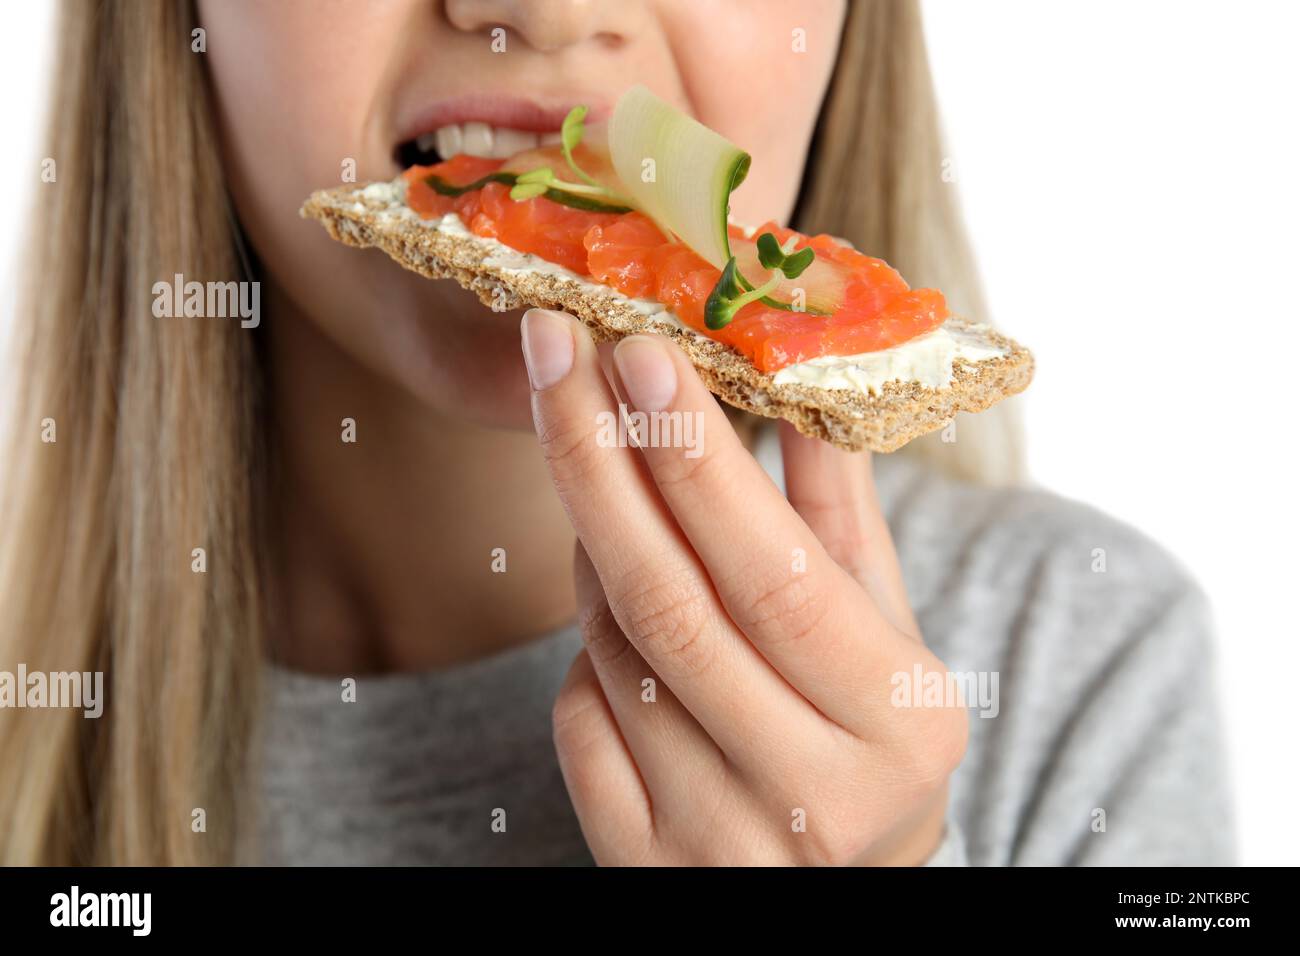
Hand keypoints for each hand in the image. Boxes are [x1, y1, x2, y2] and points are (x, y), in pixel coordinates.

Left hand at [520, 308, 967, 865]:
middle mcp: (810, 796)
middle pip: (668, 602)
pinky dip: (582, 646)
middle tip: (550, 349)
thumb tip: (792, 369)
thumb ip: (836, 504)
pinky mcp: (642, 864)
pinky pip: (577, 721)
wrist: (843, 883)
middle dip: (596, 458)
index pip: (771, 571)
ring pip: (610, 652)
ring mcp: (718, 841)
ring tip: (600, 467)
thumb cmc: (869, 730)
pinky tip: (612, 604)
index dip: (695, 458)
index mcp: (896, 719)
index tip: (639, 352)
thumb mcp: (881, 619)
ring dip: (591, 542)